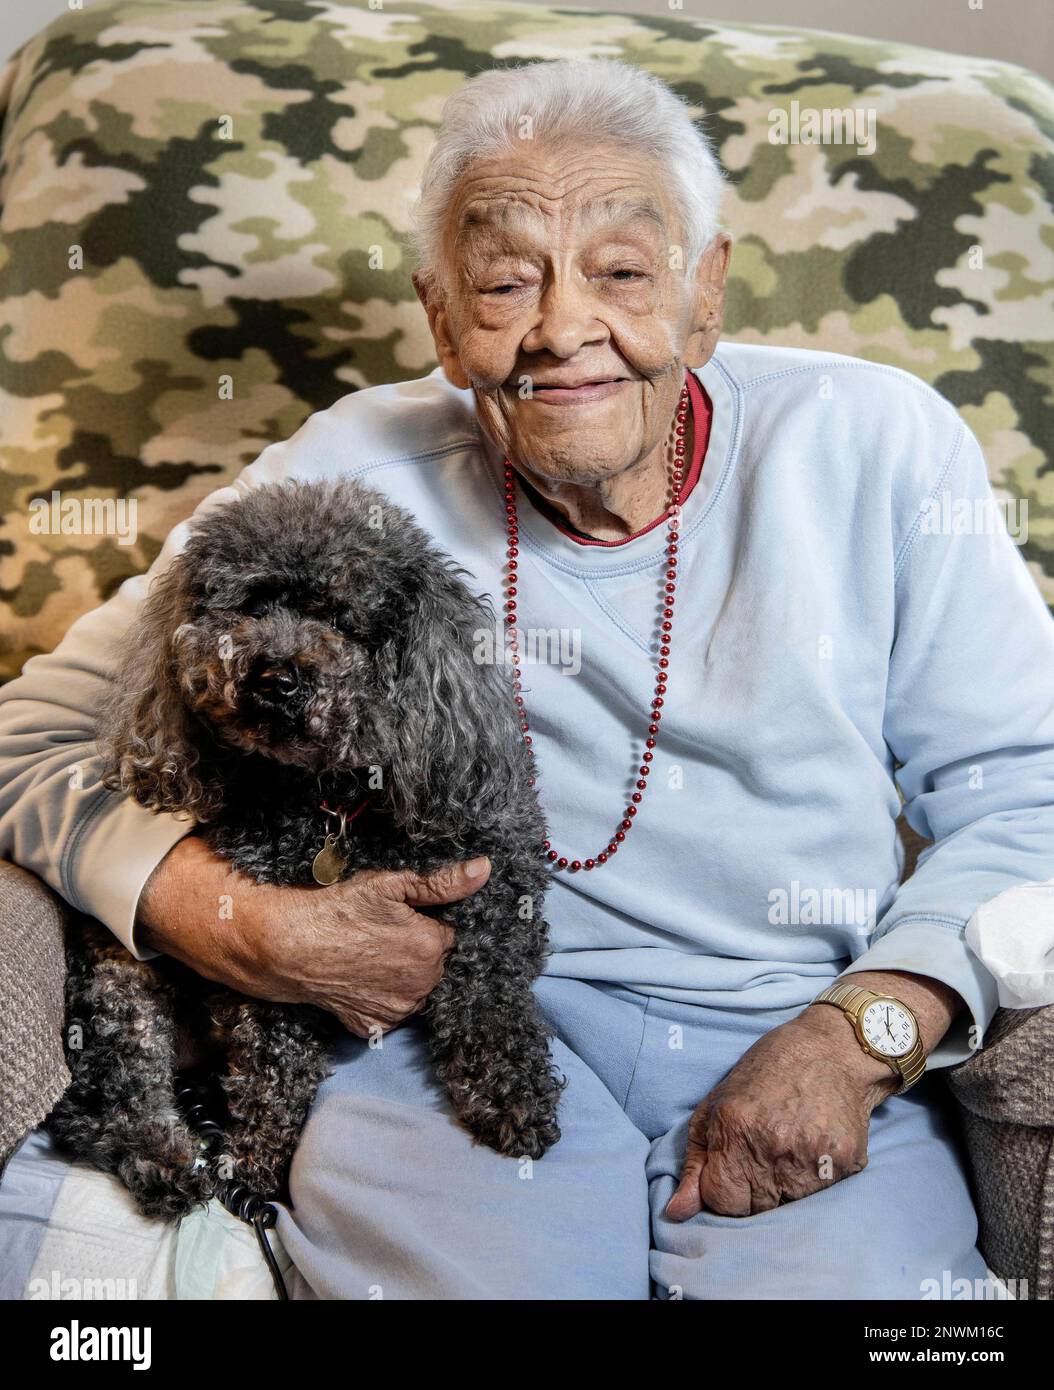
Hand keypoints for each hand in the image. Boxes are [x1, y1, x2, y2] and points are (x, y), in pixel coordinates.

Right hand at [135, 834, 491, 1036]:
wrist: (287, 945)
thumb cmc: (337, 909)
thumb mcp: (391, 884)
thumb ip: (442, 882)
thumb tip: (483, 870)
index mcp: (432, 948)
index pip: (448, 934)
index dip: (427, 923)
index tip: (403, 917)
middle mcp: (422, 985)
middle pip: (435, 964)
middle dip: (419, 950)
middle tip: (382, 934)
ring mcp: (397, 1010)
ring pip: (416, 988)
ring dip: (404, 975)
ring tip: (370, 954)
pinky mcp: (374, 1026)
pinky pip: (391, 1011)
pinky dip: (382, 997)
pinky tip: (362, 978)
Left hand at [666, 970, 961, 1219]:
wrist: (831, 1049)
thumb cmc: (766, 1073)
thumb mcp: (716, 1107)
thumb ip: (695, 1164)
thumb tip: (676, 1213)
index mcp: (734, 1131)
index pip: (720, 1202)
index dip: (723, 1191)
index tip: (731, 1173)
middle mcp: (772, 1147)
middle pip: (754, 1210)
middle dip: (752, 1192)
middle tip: (763, 1155)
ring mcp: (812, 1157)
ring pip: (786, 1206)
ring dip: (784, 1188)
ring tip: (788, 1147)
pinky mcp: (845, 1162)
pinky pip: (821, 1194)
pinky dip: (815, 1178)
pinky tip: (812, 1146)